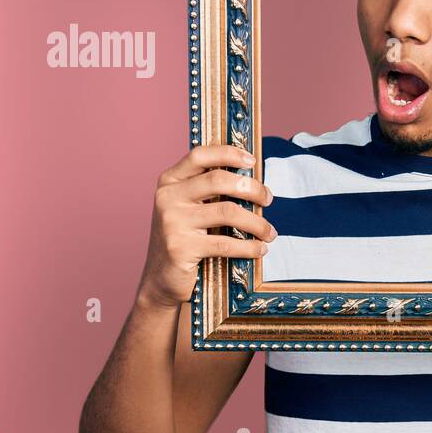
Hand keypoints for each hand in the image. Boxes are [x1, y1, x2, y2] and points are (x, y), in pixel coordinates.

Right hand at [137, 144, 277, 308]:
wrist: (161, 280)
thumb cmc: (185, 240)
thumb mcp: (190, 209)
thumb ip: (210, 192)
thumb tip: (253, 181)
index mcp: (170, 182)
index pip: (200, 155)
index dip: (228, 153)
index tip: (252, 161)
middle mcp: (167, 198)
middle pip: (219, 180)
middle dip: (252, 188)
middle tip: (268, 199)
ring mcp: (172, 222)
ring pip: (228, 212)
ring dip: (257, 223)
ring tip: (270, 233)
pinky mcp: (180, 248)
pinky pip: (225, 243)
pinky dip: (249, 247)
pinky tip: (260, 249)